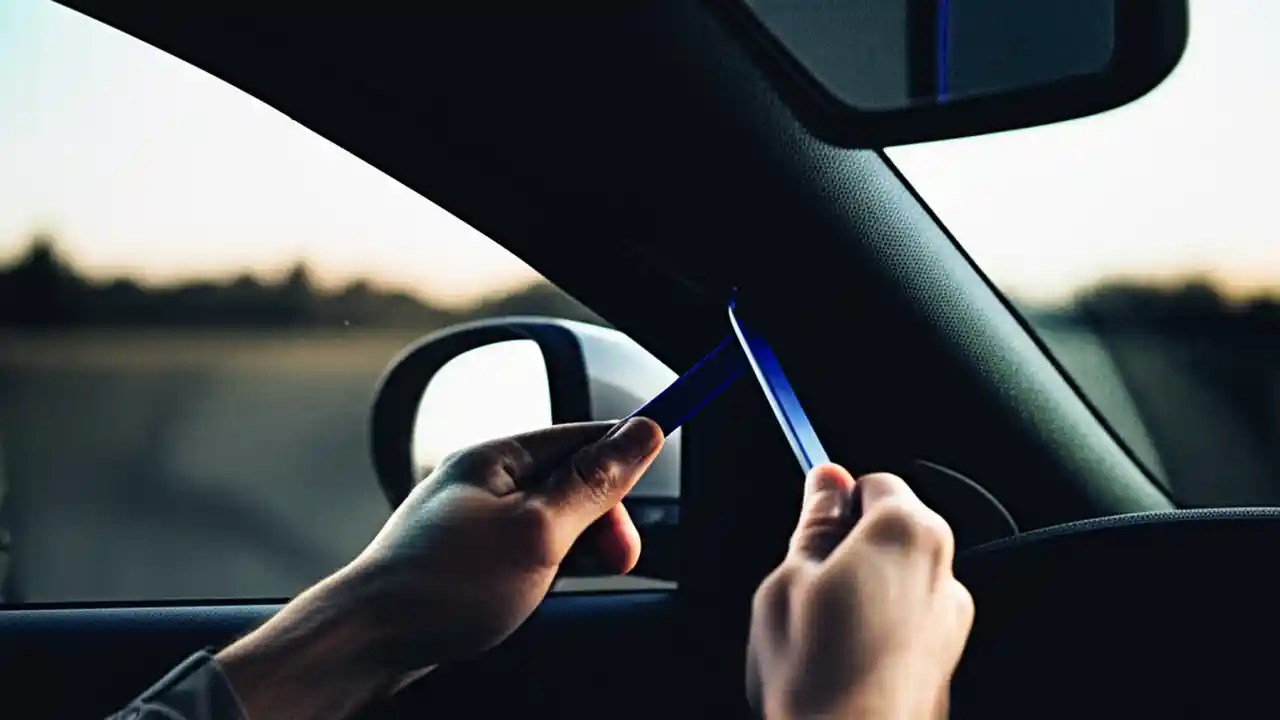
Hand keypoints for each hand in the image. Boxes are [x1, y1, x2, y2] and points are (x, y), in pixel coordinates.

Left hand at [217, 418, 663, 719]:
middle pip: (570, 481)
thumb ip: (593, 484)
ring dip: (574, 548)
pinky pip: (526, 550)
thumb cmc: (442, 587)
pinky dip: (545, 569)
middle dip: (602, 517)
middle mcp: (481, 481)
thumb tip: (640, 434)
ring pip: (551, 522)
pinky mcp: (464, 560)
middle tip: (616, 559)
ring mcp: (470, 522)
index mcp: (494, 456)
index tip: (664, 462)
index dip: (625, 454)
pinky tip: (536, 594)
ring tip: (559, 580)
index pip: (581, 436)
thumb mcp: (537, 532)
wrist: (364, 645)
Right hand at [747, 467, 973, 719]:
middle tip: (804, 586)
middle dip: (848, 548)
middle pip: (891, 530)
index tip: (809, 524)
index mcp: (906, 534)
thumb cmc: (818, 678)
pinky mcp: (944, 660)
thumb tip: (825, 482)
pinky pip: (907, 619)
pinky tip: (840, 659)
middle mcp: (942, 570)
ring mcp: (950, 619)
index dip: (833, 502)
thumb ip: (814, 524)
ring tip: (818, 630)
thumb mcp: (790, 582)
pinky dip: (878, 627)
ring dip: (862, 590)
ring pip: (896, 578)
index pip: (873, 482)